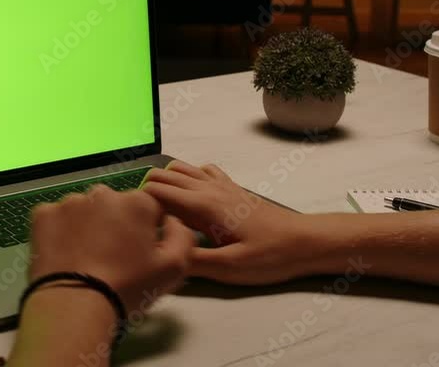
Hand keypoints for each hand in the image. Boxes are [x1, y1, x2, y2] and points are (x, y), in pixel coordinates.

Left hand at [29, 185, 192, 314]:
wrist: (74, 306)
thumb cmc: (127, 287)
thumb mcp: (174, 268)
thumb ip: (182, 236)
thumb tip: (172, 221)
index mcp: (136, 202)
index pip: (149, 207)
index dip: (148, 230)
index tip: (139, 252)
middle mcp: (102, 193)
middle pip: (115, 206)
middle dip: (117, 225)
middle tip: (112, 258)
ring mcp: (69, 202)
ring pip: (85, 210)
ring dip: (88, 227)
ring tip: (87, 258)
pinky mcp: (42, 215)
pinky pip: (57, 218)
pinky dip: (61, 231)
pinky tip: (66, 255)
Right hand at [142, 160, 318, 284]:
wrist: (305, 242)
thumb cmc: (270, 256)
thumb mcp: (229, 268)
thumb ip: (192, 261)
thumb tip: (159, 257)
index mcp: (203, 206)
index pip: (157, 191)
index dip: (139, 204)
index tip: (133, 224)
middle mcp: (209, 189)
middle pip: (165, 176)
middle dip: (146, 191)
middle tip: (141, 221)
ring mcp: (222, 186)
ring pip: (181, 169)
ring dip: (165, 182)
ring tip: (159, 209)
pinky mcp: (233, 189)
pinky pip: (203, 171)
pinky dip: (188, 176)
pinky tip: (190, 197)